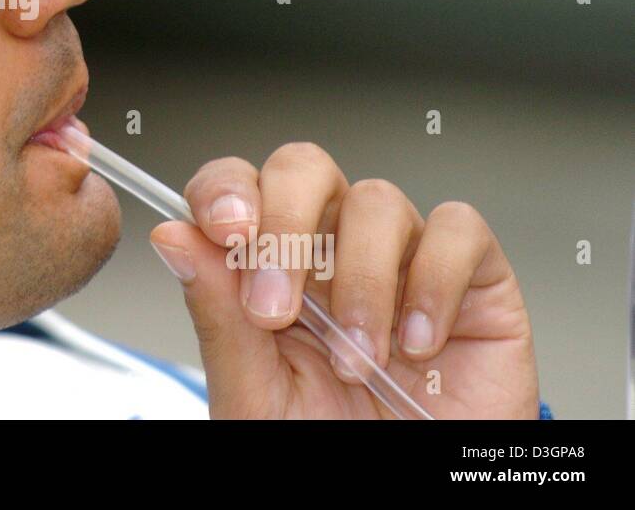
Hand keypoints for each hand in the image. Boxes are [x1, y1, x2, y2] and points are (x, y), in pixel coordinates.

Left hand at [150, 143, 537, 418]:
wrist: (412, 496)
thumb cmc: (331, 445)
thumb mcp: (256, 393)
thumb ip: (217, 316)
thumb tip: (173, 237)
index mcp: (267, 267)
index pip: (236, 187)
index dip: (225, 191)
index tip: (224, 233)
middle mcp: (331, 250)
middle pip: (303, 168)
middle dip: (284, 224)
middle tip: (275, 306)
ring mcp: (399, 257)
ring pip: (377, 199)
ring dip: (360, 281)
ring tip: (357, 359)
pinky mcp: (471, 278)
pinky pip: (458, 228)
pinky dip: (435, 281)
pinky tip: (418, 343)